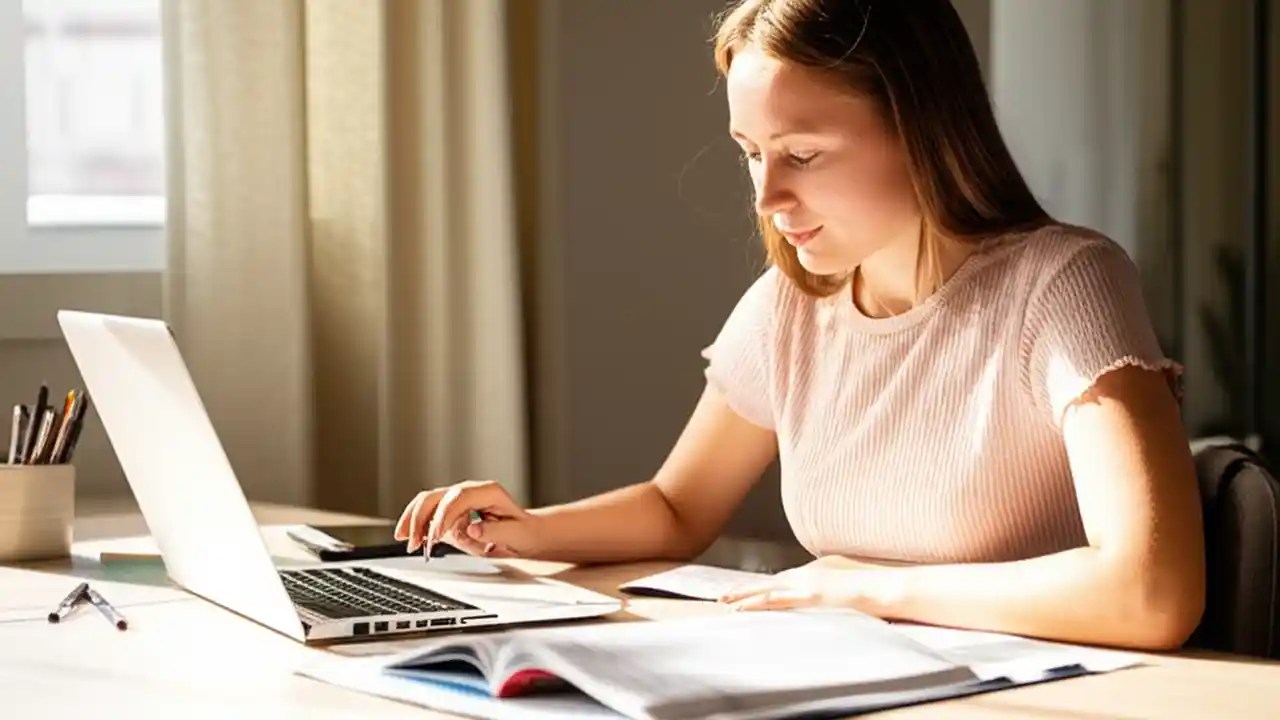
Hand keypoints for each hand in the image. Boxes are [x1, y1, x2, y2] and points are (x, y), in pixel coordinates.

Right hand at [393, 480, 540, 558]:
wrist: (524, 533)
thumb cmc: (522, 532)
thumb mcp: (515, 534)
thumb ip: (494, 531)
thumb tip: (471, 529)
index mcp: (488, 492)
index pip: (458, 497)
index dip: (444, 516)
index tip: (436, 536)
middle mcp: (470, 491)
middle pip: (437, 496)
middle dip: (422, 518)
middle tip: (416, 543)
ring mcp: (458, 499)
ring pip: (427, 501)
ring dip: (414, 521)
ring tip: (409, 542)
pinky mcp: (450, 511)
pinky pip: (427, 512)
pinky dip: (416, 524)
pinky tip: (410, 538)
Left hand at [718, 555, 897, 613]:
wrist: (880, 587)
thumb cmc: (868, 585)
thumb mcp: (845, 580)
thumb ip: (829, 582)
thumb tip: (825, 589)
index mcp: (813, 570)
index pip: (781, 580)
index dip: (762, 586)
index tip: (746, 592)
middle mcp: (804, 574)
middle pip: (768, 582)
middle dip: (745, 590)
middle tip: (723, 596)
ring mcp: (806, 584)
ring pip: (767, 590)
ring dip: (746, 597)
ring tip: (727, 603)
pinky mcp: (809, 596)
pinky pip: (778, 601)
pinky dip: (759, 604)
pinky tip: (745, 608)